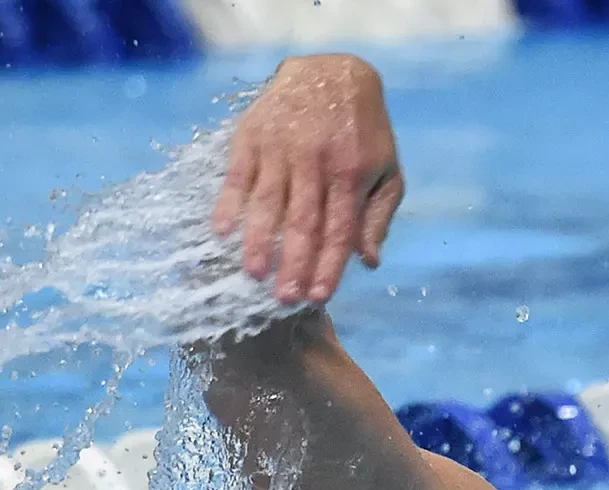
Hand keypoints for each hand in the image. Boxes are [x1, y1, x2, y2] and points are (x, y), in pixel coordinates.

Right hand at [212, 54, 404, 303]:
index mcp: (351, 174)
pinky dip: (229, 203)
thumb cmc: (363, 132)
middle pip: (302, 222)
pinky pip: (238, 175)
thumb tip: (368, 261)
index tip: (317, 297)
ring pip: (268, 202)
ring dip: (259, 241)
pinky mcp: (253, 134)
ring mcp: (282, 147)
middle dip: (293, 264)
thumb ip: (378, 216)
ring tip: (254, 273)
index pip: (338, 230)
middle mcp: (316, 162)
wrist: (332, 71)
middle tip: (284, 299)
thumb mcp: (386, 169)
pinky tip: (222, 231)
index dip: (328, 266)